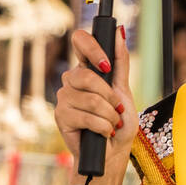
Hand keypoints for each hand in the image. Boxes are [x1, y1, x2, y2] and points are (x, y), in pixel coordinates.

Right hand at [55, 25, 137, 173]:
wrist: (112, 153)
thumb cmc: (119, 122)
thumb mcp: (124, 90)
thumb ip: (120, 62)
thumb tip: (119, 32)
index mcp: (86, 69)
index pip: (79, 41)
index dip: (92, 48)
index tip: (106, 66)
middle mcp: (72, 80)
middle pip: (86, 75)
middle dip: (109, 96)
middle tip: (117, 110)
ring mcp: (64, 98)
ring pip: (89, 99)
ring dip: (109, 116)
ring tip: (111, 124)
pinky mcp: (60, 116)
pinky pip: (85, 116)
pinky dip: (102, 126)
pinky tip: (103, 132)